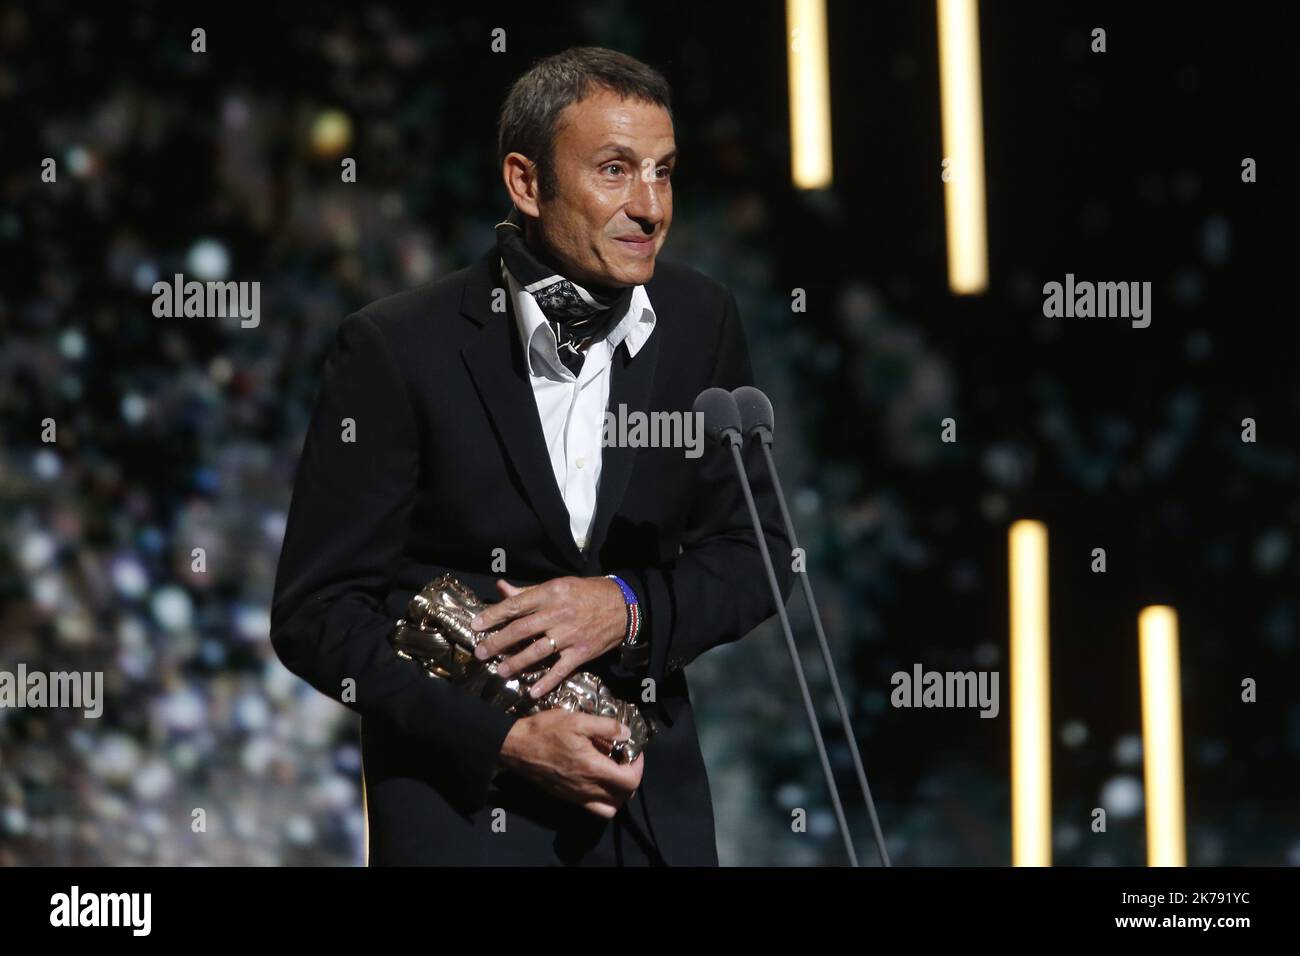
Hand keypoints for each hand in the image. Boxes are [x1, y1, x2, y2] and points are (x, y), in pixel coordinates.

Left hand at [470, 577, 626, 699]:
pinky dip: (546, 682)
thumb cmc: (587, 593)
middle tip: (480, 652)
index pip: (516, 605)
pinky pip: (561, 669)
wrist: (624, 606)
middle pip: (521, 630)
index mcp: (551, 593)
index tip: (476, 625)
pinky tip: (532, 691)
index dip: (493, 615)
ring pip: (537, 651)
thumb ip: (528, 591)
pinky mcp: (582, 652)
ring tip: (500, 671)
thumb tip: (501, 588)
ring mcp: (570, 635)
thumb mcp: (558, 586)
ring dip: (516, 663)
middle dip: (497, 642)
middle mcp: (558, 614)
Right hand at [498, 710, 643, 817]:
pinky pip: (591, 807)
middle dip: (631, 780)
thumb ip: (606, 727)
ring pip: (608, 809)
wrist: (515, 747)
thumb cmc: (546, 731)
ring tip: (613, 773)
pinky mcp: (565, 797)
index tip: (634, 752)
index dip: (639, 767)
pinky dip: (601, 798)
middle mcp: (587, 788)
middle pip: (623, 798)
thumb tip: (627, 734)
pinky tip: (595, 776)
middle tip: (626, 762)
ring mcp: (575, 796)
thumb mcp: (577, 720)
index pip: (630, 781)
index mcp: (594, 769)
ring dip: (617, 794)